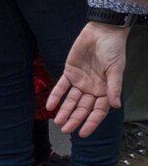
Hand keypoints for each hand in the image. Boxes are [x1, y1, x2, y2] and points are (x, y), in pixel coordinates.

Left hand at [49, 20, 128, 135]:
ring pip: (71, 100)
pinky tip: (50, 106)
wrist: (102, 31)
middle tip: (65, 130)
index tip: (83, 133)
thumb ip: (114, 87)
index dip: (91, 122)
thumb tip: (116, 105)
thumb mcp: (116, 69)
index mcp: (105, 89)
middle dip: (74, 119)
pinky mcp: (70, 72)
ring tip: (58, 122)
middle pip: (82, 108)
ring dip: (64, 111)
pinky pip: (61, 87)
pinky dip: (56, 96)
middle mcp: (92, 88)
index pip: (98, 110)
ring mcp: (80, 81)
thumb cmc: (113, 50)